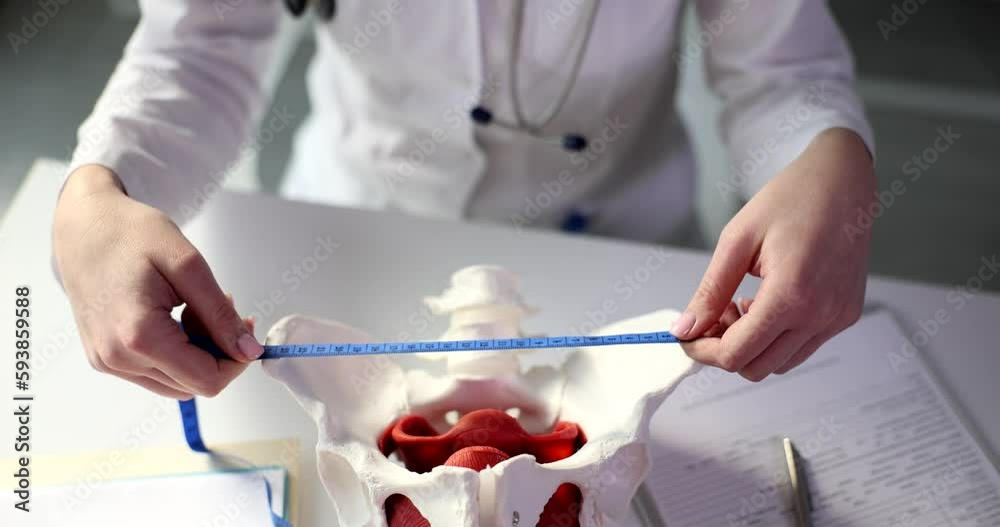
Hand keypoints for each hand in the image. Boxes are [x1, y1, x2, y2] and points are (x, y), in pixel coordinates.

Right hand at [53, 164, 263, 398]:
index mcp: (139, 336)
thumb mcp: (188, 265)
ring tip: (191, 308)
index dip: (237, 360)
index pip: (207, 380)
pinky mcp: (104, 359)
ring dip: (197, 352)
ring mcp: (108, 362)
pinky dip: (176, 352)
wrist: (84, 227)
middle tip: (217, 305)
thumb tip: (249, 352)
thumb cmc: (132, 235)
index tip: (245, 325)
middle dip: (218, 351)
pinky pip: (156, 373)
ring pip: (177, 383)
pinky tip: (172, 316)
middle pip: (193, 384)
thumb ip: (220, 316)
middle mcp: (118, 359)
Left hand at [675, 128, 873, 380]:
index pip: (736, 353)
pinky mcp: (846, 315)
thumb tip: (686, 329)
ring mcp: (837, 318)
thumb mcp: (737, 241)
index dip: (702, 350)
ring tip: (742, 303)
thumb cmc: (791, 199)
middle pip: (756, 367)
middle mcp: (820, 314)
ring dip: (752, 345)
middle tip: (714, 313)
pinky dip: (777, 337)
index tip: (687, 336)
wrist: (842, 180)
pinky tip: (767, 303)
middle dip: (725, 348)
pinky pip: (803, 347)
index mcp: (791, 294)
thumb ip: (710, 292)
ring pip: (780, 364)